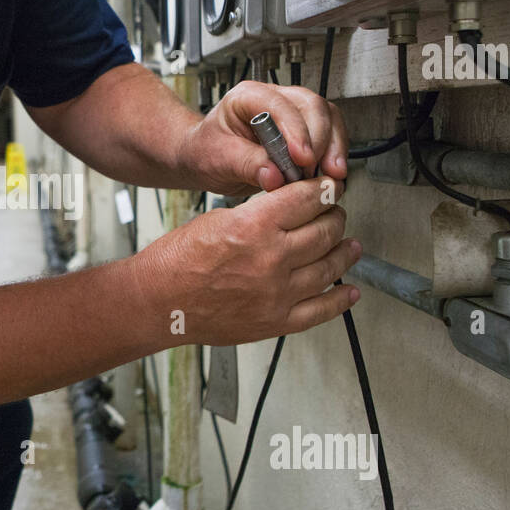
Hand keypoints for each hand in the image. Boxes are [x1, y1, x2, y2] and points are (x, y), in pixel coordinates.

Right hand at [133, 176, 360, 345]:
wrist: (159, 302)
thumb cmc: (177, 261)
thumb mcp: (219, 218)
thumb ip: (259, 214)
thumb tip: (290, 208)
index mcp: (254, 226)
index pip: (309, 198)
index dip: (325, 189)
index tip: (330, 188)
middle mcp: (271, 259)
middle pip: (326, 230)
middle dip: (335, 217)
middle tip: (336, 214)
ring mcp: (277, 293)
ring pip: (330, 266)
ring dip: (345, 252)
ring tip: (350, 246)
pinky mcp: (276, 321)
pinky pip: (322, 310)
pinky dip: (340, 299)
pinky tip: (349, 291)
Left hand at [175, 81, 348, 193]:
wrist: (204, 159)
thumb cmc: (206, 151)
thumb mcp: (218, 159)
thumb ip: (247, 165)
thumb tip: (276, 176)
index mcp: (248, 97)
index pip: (280, 105)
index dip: (296, 131)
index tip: (302, 159)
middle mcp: (274, 99)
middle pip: (312, 106)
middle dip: (321, 139)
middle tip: (317, 170)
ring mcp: (291, 113)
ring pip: (327, 117)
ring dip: (333, 147)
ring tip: (330, 174)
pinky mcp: (303, 131)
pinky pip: (329, 134)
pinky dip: (333, 153)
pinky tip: (330, 173)